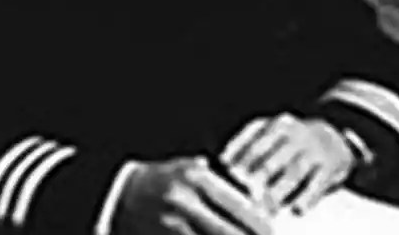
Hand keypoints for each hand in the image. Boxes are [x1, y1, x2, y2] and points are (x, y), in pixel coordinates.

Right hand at [113, 157, 273, 234]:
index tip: (274, 231)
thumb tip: (262, 203)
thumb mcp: (195, 171)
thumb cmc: (168, 180)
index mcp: (196, 178)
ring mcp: (171, 225)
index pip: (239, 205)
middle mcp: (184, 202)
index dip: (261, 224)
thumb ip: (225, 184)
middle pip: (229, 232)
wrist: (124, 195)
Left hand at [220, 114, 355, 215]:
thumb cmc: (293, 141)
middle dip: (256, 182)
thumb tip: (220, 161)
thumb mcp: (272, 132)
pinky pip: (317, 183)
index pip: (254, 143)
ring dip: (278, 193)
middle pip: (272, 161)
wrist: (334, 136)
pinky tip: (297, 210)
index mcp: (278, 125)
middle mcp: (296, 135)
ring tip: (266, 210)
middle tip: (245, 197)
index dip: (239, 161)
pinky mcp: (330, 166)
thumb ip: (248, 142)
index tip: (227, 177)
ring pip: (293, 173)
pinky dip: (307, 198)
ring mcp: (314, 150)